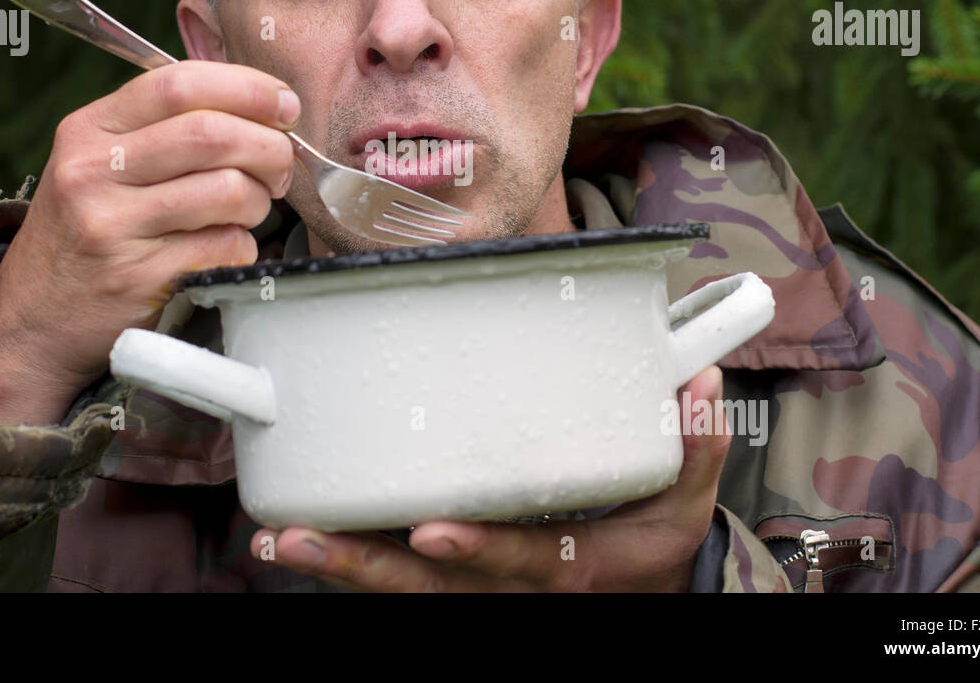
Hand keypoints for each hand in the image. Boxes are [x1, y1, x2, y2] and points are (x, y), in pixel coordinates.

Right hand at [0, 60, 300, 423]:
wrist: (33, 322)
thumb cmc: (83, 233)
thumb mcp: (97, 164)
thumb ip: (163, 128)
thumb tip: (264, 105)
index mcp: (88, 130)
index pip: (178, 84)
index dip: (247, 88)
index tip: (283, 103)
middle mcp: (93, 173)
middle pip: (212, 135)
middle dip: (269, 146)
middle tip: (280, 164)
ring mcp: (113, 228)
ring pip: (228, 190)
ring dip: (260, 200)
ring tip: (249, 209)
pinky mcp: (140, 278)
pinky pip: (227, 246)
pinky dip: (243, 245)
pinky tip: (222, 248)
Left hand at [251, 364, 728, 591]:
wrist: (636, 595)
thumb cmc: (651, 544)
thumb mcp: (683, 504)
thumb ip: (692, 446)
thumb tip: (699, 383)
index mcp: (571, 567)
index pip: (522, 561)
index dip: (479, 549)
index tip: (430, 529)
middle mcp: (513, 590)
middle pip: (435, 590)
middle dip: (368, 566)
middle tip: (302, 536)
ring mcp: (477, 592)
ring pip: (404, 593)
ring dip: (342, 566)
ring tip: (280, 537)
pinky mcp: (453, 586)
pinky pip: (398, 585)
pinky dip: (350, 565)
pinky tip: (299, 535)